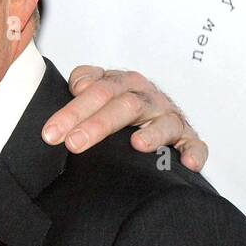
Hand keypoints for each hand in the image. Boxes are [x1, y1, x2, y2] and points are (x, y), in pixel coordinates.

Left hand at [41, 66, 207, 170]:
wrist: (152, 110)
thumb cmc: (116, 102)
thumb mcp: (97, 88)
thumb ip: (84, 81)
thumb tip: (78, 86)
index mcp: (120, 82)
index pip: (94, 90)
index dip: (72, 111)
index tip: (50, 133)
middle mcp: (146, 96)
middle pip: (123, 105)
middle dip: (96, 125)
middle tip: (73, 143)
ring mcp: (168, 116)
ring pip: (162, 122)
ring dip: (151, 134)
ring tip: (137, 144)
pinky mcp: (187, 136)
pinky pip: (194, 144)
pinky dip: (194, 152)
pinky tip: (188, 163)